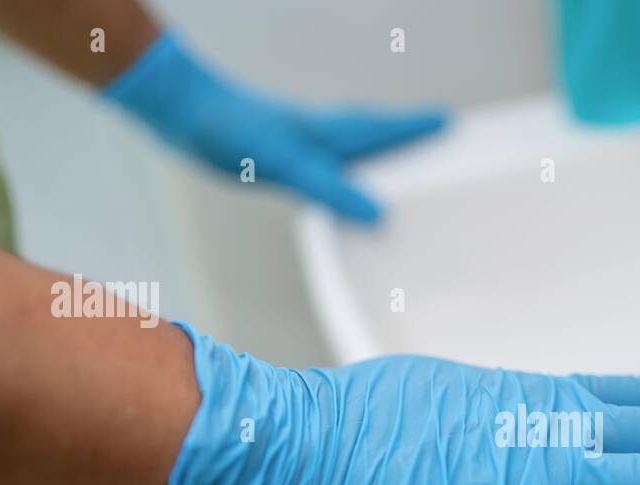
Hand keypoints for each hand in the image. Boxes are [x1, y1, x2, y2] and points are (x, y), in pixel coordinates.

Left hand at [102, 31, 444, 222]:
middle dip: (410, 136)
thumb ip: (334, 190)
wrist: (187, 112)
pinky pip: (333, 164)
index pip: (391, 128)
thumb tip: (379, 216)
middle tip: (439, 139)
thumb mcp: (290, 165)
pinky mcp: (287, 154)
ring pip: (357, 147)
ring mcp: (307, 143)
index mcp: (337, 133)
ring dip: (382, 152)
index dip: (421, 127)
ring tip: (403, 166)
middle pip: (381, 133)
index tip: (453, 123)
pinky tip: (341, 184)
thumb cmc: (235, 131)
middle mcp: (327, 134)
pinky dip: (350, 171)